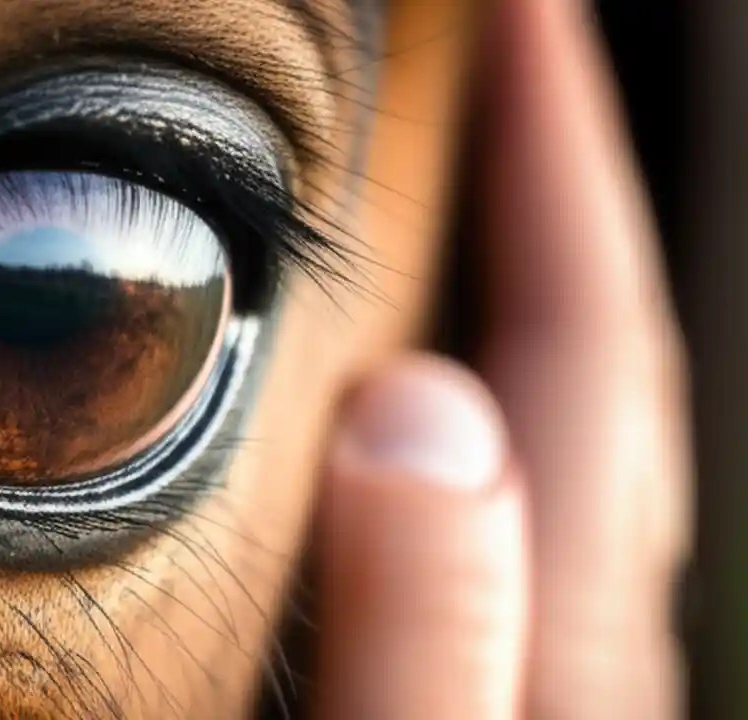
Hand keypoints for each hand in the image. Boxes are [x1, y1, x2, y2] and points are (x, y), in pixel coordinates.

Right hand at [313, 1, 689, 716]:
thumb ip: (421, 626)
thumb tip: (409, 413)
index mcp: (572, 633)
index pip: (588, 329)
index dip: (558, 146)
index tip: (523, 1)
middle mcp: (588, 619)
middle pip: (597, 340)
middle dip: (551, 169)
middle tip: (494, 47)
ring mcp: (557, 647)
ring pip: (557, 403)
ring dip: (516, 259)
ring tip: (447, 169)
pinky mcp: (506, 676)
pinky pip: (507, 471)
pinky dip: (470, 373)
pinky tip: (398, 372)